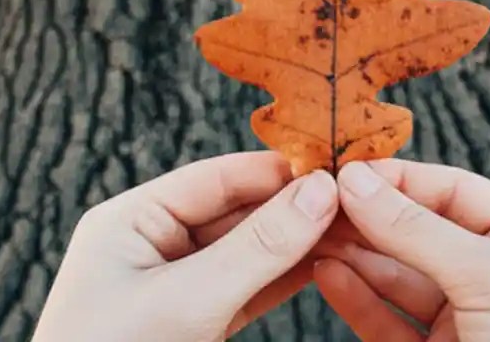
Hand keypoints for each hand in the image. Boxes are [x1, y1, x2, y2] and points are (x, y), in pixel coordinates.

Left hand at [32, 152, 337, 340]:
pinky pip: (245, 290)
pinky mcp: (191, 323)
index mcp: (129, 220)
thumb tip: (321, 192)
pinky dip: (283, 278)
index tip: (338, 167)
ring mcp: (172, 287)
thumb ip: (257, 248)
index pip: (217, 177)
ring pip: (247, 253)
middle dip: (296, 207)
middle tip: (360, 201)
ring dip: (298, 243)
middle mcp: (149, 245)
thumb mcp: (187, 301)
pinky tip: (325, 264)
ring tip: (355, 230)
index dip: (279, 170)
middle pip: (237, 212)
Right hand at [315, 160, 489, 340]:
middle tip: (315, 199)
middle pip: (419, 231)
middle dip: (368, 215)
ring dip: (353, 254)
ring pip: (397, 278)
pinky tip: (327, 274)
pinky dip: (356, 298)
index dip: (399, 179)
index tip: (345, 171)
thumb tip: (359, 182)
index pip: (453, 191)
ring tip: (310, 232)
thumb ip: (421, 229)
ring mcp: (467, 324)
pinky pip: (388, 323)